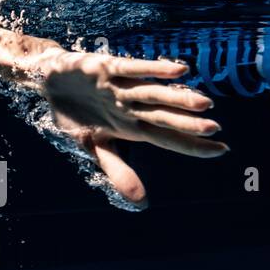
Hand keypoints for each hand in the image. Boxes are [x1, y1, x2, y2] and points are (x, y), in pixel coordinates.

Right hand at [35, 49, 227, 207]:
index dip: (193, 145)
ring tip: (204, 104)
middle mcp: (133, 106)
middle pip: (165, 117)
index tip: (221, 150)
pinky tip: (179, 71)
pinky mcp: (107, 68)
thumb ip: (118, 170)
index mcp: (133, 126)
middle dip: (189, 124)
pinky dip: (154, 70)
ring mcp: (122, 87)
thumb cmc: (75, 114)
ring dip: (178, 98)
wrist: (48, 82)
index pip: (169, 138)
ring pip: (154, 94)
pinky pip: (134, 69)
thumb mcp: (93, 147)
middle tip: (216, 130)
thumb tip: (142, 202)